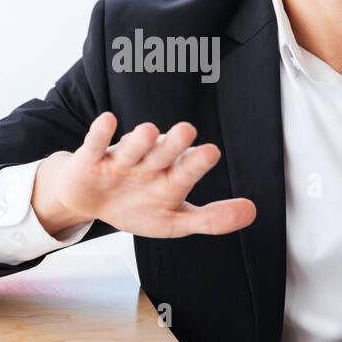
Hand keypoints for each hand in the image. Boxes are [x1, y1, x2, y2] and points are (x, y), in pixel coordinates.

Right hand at [31, 112, 256, 239]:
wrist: (89, 202)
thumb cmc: (135, 206)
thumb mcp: (173, 221)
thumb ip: (211, 219)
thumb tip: (251, 212)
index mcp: (169, 179)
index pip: (186, 170)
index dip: (197, 163)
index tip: (211, 152)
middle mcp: (148, 165)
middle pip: (162, 154)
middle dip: (173, 144)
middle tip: (187, 131)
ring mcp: (119, 161)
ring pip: (131, 149)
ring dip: (138, 140)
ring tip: (149, 131)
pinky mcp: (91, 161)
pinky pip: (95, 145)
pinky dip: (100, 134)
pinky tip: (108, 121)